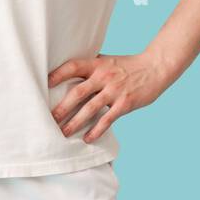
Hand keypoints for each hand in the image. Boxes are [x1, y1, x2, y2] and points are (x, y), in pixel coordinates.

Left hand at [47, 51, 168, 143]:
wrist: (155, 68)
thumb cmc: (127, 66)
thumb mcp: (108, 61)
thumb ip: (91, 68)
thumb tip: (68, 75)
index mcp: (97, 64)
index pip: (73, 66)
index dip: (58, 74)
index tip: (44, 84)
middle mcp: (104, 76)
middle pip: (77, 92)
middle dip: (62, 108)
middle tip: (48, 119)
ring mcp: (115, 91)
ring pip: (90, 109)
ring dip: (75, 122)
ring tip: (63, 133)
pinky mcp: (125, 103)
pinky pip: (107, 119)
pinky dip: (96, 130)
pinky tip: (88, 138)